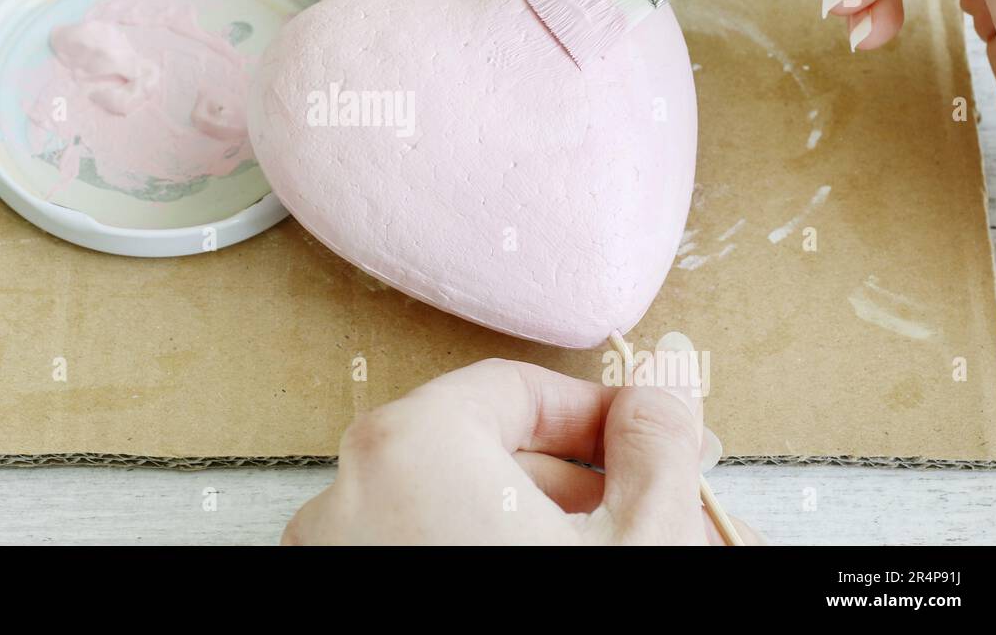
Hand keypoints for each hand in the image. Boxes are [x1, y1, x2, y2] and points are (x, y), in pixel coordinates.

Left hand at [282, 353, 760, 544]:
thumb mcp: (640, 544)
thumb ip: (655, 447)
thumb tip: (660, 402)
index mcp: (411, 446)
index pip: (515, 390)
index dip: (598, 413)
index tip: (650, 442)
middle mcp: (350, 496)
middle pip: (477, 452)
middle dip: (570, 481)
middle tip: (643, 513)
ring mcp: (335, 561)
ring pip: (446, 514)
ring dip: (526, 529)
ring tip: (599, 562)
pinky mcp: (343, 605)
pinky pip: (414, 555)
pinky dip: (473, 559)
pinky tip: (544, 591)